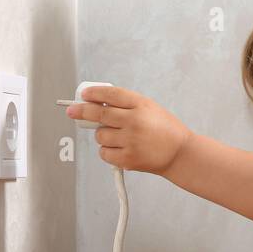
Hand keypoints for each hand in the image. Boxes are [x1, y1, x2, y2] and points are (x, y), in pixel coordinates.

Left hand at [66, 85, 192, 175]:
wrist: (180, 153)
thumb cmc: (164, 129)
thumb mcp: (149, 108)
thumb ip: (125, 105)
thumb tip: (95, 104)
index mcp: (141, 105)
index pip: (111, 94)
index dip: (94, 93)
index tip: (84, 94)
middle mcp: (134, 121)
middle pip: (98, 113)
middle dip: (81, 110)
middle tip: (72, 110)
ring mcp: (130, 141)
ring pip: (100, 136)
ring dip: (103, 136)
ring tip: (118, 137)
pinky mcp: (128, 159)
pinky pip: (104, 153)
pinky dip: (107, 152)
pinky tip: (120, 149)